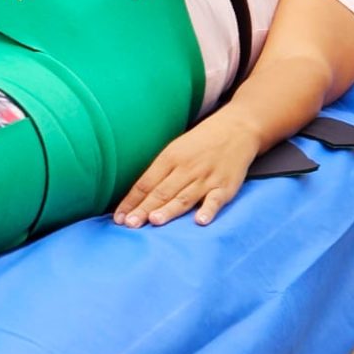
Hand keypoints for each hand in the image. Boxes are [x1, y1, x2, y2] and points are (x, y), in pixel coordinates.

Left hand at [113, 113, 261, 228]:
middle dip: (144, 209)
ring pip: (184, 197)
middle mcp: (185, 168)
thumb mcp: (175, 151)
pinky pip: (216, 200)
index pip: (145, 183)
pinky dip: (208, 210)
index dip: (131, 201)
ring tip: (154, 221)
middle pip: (161, 192)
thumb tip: (138, 196)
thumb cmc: (200, 143)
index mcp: (169, 158)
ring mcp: (206, 178)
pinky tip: (200, 221)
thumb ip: (159, 173)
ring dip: (169, 210)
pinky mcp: (226, 186)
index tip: (117, 217)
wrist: (235, 129)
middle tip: (129, 224)